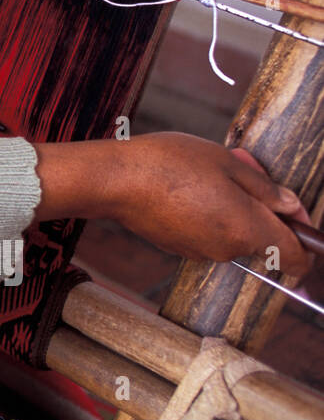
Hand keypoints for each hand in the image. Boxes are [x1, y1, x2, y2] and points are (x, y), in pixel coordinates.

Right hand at [33, 132, 311, 276]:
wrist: (115, 180)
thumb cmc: (170, 164)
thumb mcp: (227, 162)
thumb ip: (265, 188)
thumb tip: (290, 206)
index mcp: (248, 229)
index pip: (296, 257)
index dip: (306, 240)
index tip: (299, 219)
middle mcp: (227, 249)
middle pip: (262, 238)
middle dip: (259, 209)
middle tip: (242, 170)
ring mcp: (200, 251)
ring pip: (232, 234)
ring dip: (231, 210)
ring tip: (206, 175)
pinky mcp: (178, 247)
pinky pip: (206, 234)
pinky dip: (206, 215)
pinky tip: (185, 188)